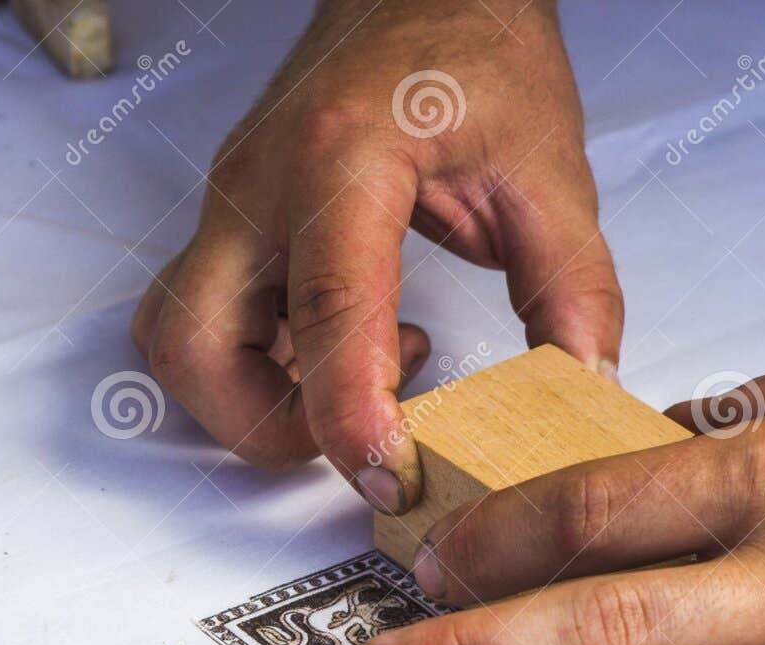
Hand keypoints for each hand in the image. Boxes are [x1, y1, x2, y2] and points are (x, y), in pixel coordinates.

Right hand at [131, 0, 621, 510]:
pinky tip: (339, 347)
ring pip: (180, 342)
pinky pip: (204, 319)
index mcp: (344, 158)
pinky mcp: (233, 218)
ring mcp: (234, 201)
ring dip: (250, 400)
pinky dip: (255, 365)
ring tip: (355, 384)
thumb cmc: (472, 51)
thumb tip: (584, 386)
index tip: (390, 474)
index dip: (349, 411)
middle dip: (266, 426)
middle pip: (198, 345)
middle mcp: (263, 182)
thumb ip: (574, 286)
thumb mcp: (549, 169)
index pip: (327, 307)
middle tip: (364, 437)